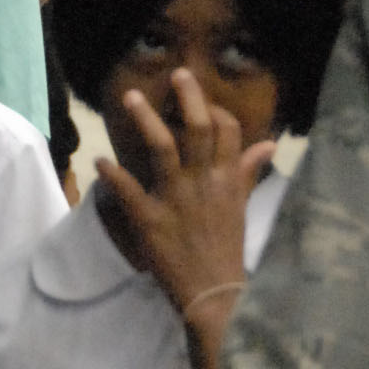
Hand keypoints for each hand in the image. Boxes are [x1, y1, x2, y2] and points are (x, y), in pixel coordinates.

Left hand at [95, 67, 271, 324]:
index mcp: (226, 179)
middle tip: (177, 73)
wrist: (217, 295)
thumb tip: (269, 144)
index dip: (214, 110)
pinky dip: (113, 176)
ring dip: (146, 121)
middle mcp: (203, 182)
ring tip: (132, 98)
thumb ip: (248, 172)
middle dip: (187, 97)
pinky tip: (100, 161)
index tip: (202, 100)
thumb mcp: (242, 207)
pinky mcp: (151, 221)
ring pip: (163, 149)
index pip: (226, 131)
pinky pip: (130, 193)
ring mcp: (176, 200)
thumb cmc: (228, 251)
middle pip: (196, 129)